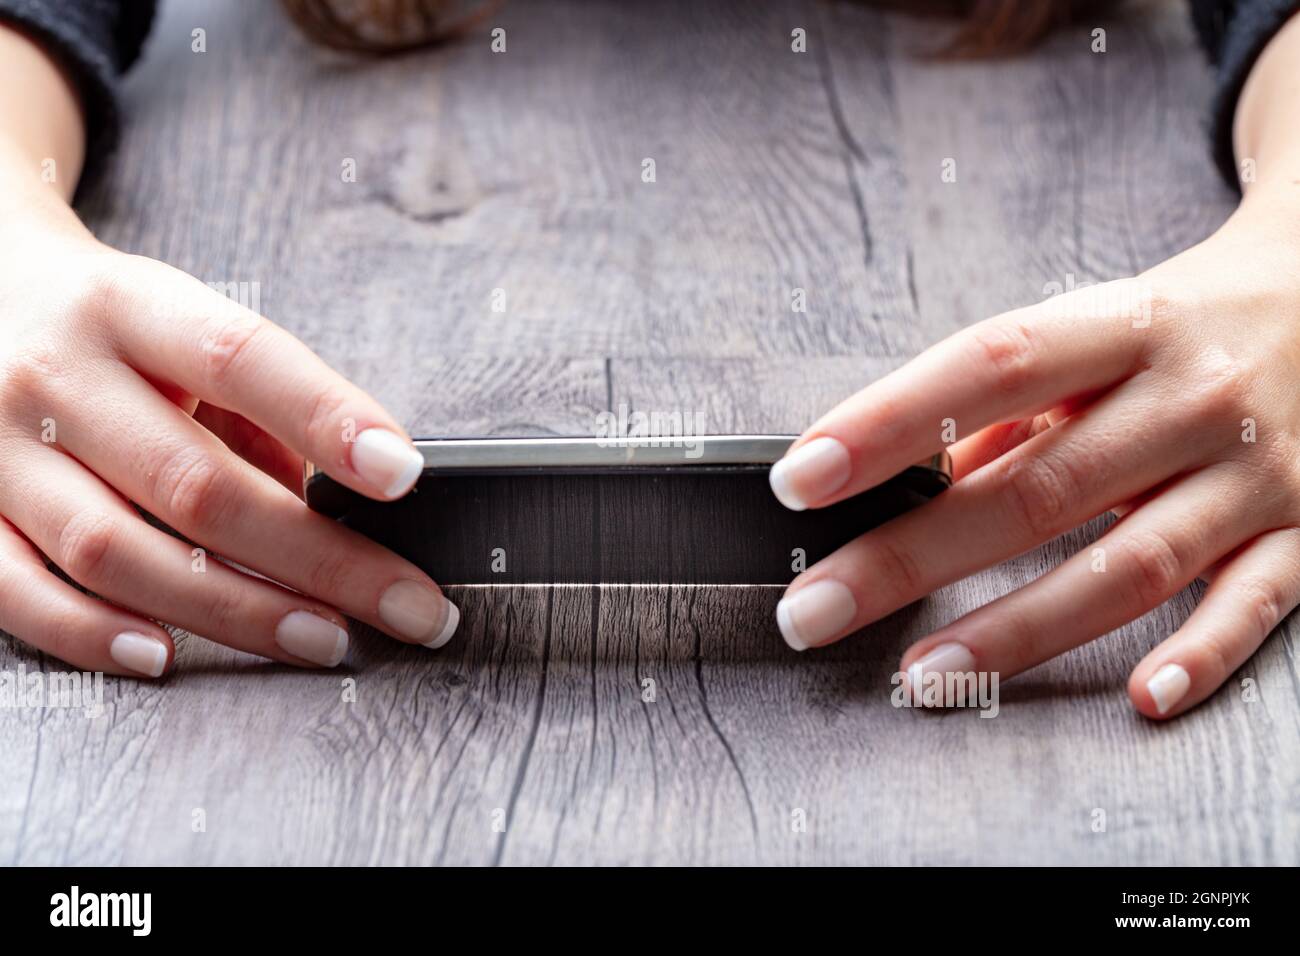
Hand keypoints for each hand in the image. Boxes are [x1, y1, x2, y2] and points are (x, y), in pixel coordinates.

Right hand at [0, 230, 458, 676]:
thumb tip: (337, 508)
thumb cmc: (101, 325)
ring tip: (326, 639)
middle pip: (196, 484)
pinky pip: (18, 592)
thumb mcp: (175, 323)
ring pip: (117, 553)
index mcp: (128, 307)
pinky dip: (94, 635)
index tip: (402, 474)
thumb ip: (254, 407)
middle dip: (320, 559)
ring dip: (235, 611)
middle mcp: (54, 375)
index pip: (240, 359)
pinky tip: (167, 655)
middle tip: (407, 606)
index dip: (326, 418)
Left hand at [768, 208, 1299, 718]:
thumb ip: (1015, 396)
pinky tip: (1140, 695)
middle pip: (1036, 488)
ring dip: (1017, 629)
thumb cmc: (1193, 320)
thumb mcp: (1105, 323)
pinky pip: (1256, 604)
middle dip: (910, 557)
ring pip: (1129, 565)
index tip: (801, 478)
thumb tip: (920, 472)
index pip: (989, 367)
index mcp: (1126, 328)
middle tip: (813, 610)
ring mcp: (1255, 473)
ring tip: (920, 676)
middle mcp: (1191, 398)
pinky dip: (1203, 654)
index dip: (888, 422)